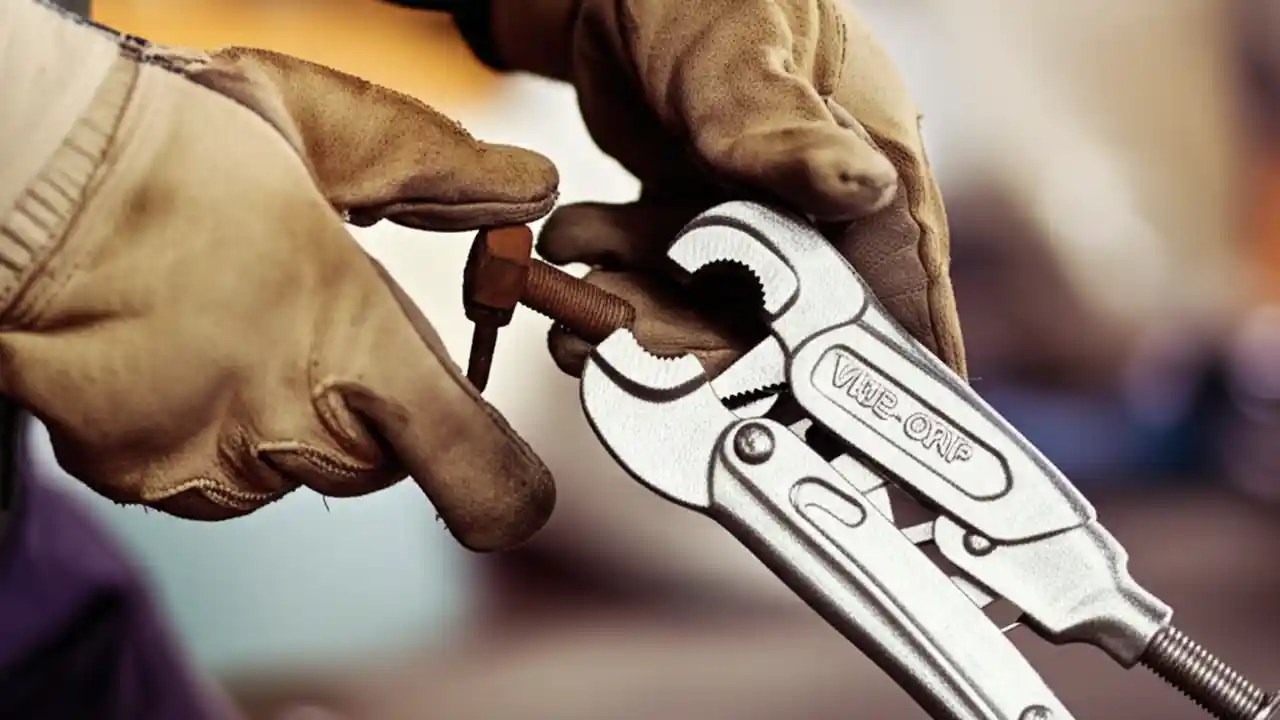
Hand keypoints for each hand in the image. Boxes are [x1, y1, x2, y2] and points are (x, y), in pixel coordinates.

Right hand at [0, 37, 557, 549]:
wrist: (22, 176)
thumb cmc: (175, 145)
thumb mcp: (331, 128)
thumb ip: (443, 169)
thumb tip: (528, 187)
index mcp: (353, 343)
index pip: (468, 463)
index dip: (502, 484)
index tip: (513, 484)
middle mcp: (284, 424)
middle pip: (379, 465)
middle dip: (372, 411)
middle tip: (318, 328)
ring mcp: (204, 459)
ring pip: (292, 476)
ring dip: (288, 426)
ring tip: (236, 331)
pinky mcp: (135, 474)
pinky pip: (208, 480)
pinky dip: (211, 437)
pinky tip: (179, 361)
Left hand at [485, 0, 966, 377]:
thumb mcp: (741, 51)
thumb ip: (787, 132)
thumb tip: (866, 188)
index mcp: (872, 166)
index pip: (903, 294)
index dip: (885, 382)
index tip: (855, 457)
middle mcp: (819, 208)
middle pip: (785, 330)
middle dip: (702, 348)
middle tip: (623, 340)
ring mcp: (753, 219)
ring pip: (709, 315)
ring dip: (638, 317)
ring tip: (577, 297)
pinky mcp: (693, 220)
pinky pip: (657, 281)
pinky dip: (608, 279)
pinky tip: (570, 246)